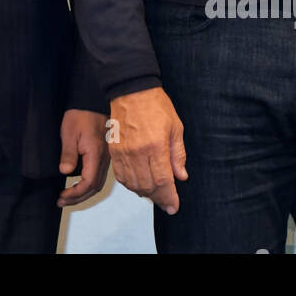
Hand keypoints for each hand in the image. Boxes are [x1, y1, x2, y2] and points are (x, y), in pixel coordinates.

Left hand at [57, 109, 108, 206]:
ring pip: (98, 183)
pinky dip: (88, 184)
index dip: (76, 193)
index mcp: (96, 155)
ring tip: (67, 197)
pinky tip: (78, 184)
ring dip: (83, 193)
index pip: (89, 183)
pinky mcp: (103, 155)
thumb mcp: (69, 132)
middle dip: (78, 198)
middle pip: (95, 187)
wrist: (90, 102)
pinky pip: (98, 175)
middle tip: (61, 202)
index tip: (62, 196)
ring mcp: (105, 158)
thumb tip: (66, 173)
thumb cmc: (80, 115)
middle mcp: (104, 159)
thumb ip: (68, 154)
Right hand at [107, 87, 187, 214]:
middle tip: (167, 202)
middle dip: (159, 198)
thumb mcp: (176, 127)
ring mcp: (123, 152)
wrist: (131, 89)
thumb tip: (181, 176)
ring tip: (154, 193)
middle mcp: (138, 152)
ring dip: (144, 192)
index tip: (174, 207)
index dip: (169, 197)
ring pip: (133, 183)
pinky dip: (130, 184)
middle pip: (147, 186)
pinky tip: (138, 183)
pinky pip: (120, 175)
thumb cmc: (155, 105)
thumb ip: (178, 154)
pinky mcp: (114, 150)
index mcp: (156, 146)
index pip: (163, 181)